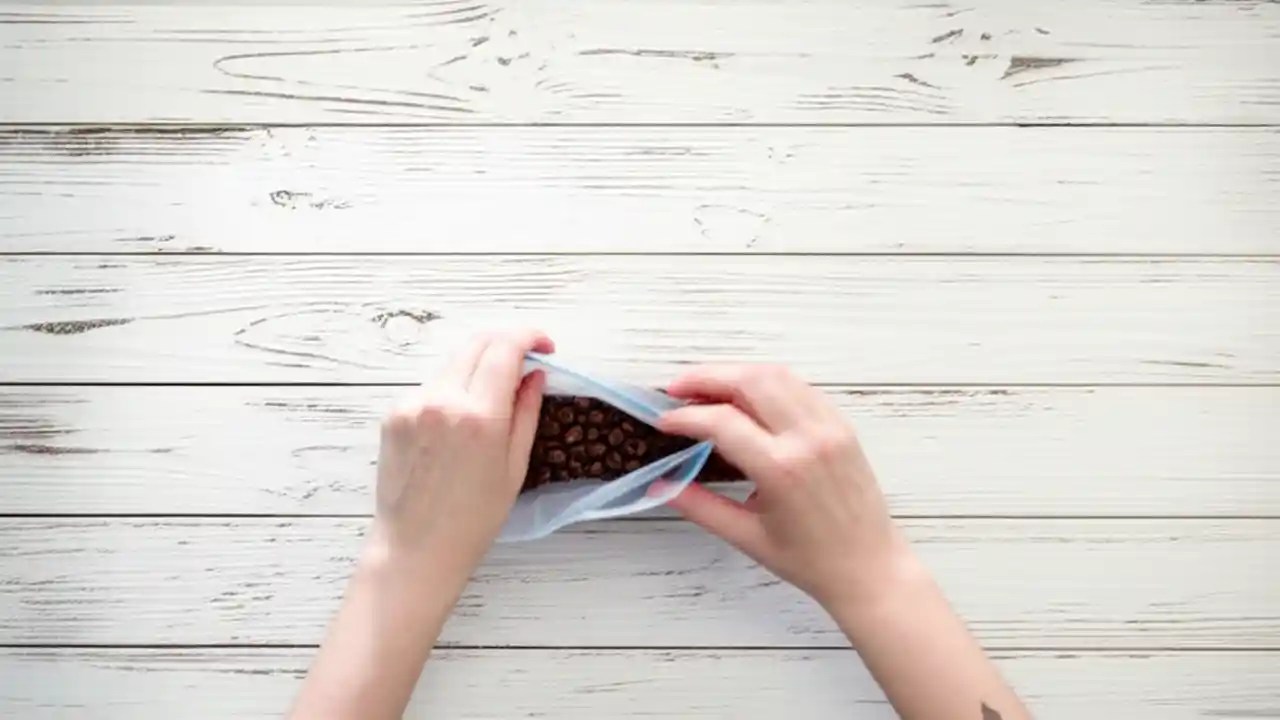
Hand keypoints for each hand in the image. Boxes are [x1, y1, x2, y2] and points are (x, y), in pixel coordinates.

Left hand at [371, 330, 553, 580]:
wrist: (415, 548)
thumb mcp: (514, 466)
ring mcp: (412, 404)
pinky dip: (452, 391)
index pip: (505, 347)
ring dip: (479, 368)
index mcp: (479, 416)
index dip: (529, 337)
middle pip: (478, 343)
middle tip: (526, 360)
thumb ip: (526, 412)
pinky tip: (459, 425)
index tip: (545, 346)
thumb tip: (534, 374)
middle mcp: (442, 400)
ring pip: (454, 364)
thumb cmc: (474, 519)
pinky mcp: (394, 414)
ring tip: (493, 401)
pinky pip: (431, 387)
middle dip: (506, 343)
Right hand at [657, 364, 911, 612]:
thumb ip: (700, 506)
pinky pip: (800, 387)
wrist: (870, 568)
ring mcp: (829, 427)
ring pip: (776, 374)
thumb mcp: (747, 536)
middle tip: (677, 389)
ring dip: (736, 373)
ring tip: (707, 388)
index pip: (721, 421)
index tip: (663, 420)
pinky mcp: (842, 426)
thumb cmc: (811, 561)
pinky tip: (747, 396)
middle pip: (749, 380)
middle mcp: (807, 439)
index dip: (684, 416)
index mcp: (781, 469)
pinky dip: (767, 382)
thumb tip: (661, 485)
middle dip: (706, 377)